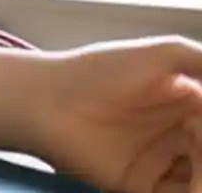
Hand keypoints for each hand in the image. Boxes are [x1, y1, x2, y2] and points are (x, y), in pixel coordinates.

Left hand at [35, 36, 201, 191]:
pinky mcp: (142, 188)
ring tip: (195, 155)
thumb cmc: (103, 70)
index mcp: (192, 102)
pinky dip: (194, 191)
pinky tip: (194, 180)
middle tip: (197, 136)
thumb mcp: (167, 55)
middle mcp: (182, 135)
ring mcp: (164, 163)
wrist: (46, 99)